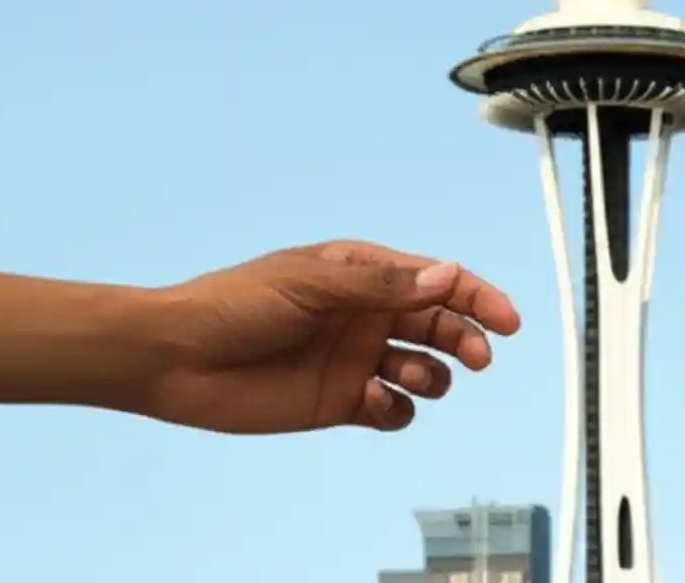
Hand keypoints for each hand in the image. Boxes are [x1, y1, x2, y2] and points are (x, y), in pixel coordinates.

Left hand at [144, 240, 520, 433]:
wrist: (177, 358)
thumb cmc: (236, 304)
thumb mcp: (312, 283)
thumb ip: (382, 286)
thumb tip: (447, 276)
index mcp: (364, 274)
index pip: (436, 280)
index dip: (478, 296)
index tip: (507, 320)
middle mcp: (367, 314)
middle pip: (441, 325)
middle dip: (467, 339)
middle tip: (477, 357)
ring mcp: (357, 358)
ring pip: (425, 369)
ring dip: (431, 375)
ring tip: (405, 377)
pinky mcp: (341, 401)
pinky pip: (392, 409)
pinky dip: (397, 409)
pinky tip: (374, 401)